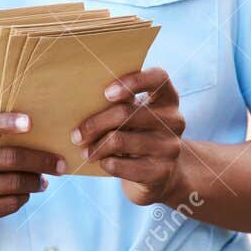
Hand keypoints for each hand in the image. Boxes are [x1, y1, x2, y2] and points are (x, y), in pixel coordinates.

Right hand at [0, 113, 65, 237]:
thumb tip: (34, 132)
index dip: (6, 122)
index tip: (30, 123)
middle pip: (8, 159)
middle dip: (41, 161)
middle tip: (59, 163)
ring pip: (12, 185)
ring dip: (35, 182)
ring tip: (43, 180)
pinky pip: (8, 204)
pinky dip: (23, 198)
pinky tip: (24, 194)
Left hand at [71, 67, 187, 206]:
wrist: (161, 173)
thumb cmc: (139, 134)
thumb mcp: (136, 114)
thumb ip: (121, 104)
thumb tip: (81, 104)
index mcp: (168, 97)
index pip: (159, 78)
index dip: (133, 81)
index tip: (106, 93)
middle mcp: (174, 120)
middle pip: (126, 113)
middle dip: (95, 124)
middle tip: (76, 135)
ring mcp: (170, 147)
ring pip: (119, 141)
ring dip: (96, 147)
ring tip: (86, 152)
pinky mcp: (162, 172)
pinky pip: (121, 165)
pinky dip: (105, 163)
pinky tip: (103, 162)